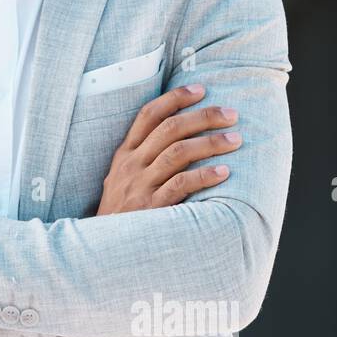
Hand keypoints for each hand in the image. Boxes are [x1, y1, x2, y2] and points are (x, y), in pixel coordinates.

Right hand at [96, 84, 240, 214]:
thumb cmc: (121, 211)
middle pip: (170, 129)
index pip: (149, 115)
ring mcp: (140, 185)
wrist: (102, 247)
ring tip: (235, 140)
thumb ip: (144, 157)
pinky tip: (223, 172)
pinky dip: (204, 176)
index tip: (200, 89)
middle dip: (203, 117)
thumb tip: (180, 134)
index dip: (175, 98)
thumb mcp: (122, 178)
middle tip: (230, 114)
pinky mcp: (151, 207)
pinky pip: (181, 185)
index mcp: (125, 154)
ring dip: (210, 143)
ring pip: (178, 153)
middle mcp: (131, 165)